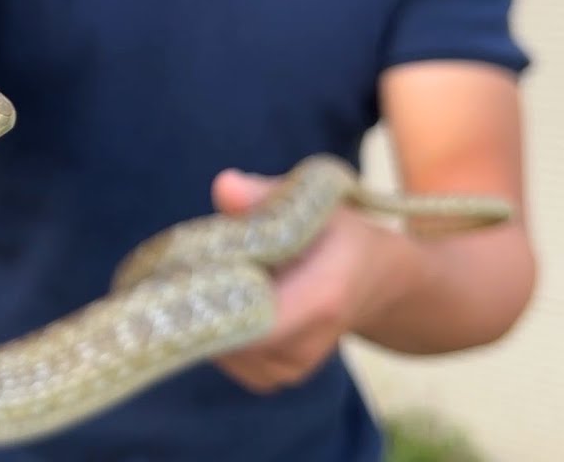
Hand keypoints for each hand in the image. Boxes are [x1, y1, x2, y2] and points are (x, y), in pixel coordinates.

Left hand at [208, 168, 421, 392]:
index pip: (253, 317)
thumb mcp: (312, 203)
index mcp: (321, 299)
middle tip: (187, 262)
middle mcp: (305, 345)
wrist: (378, 281)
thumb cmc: (339, 234)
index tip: (186, 265)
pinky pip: (226, 358)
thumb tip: (224, 187)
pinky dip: (216, 329)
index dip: (211, 295)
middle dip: (200, 299)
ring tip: (212, 277)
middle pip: (228, 333)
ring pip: (221, 347)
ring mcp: (288, 369)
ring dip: (207, 314)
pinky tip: (225, 299)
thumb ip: (266, 195)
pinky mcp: (272, 377)